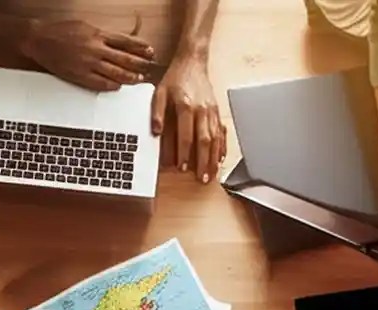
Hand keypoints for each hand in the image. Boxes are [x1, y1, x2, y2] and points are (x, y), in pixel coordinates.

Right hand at [19, 19, 155, 91]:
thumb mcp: (85, 26)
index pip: (126, 42)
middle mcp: (96, 49)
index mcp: (98, 35)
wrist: (40, 39)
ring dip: (129, 77)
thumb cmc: (60, 31)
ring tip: (137, 79)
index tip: (149, 52)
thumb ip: (101, 34)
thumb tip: (117, 41)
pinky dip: (111, 86)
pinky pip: (100, 84)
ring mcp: (88, 64)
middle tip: (148, 68)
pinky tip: (118, 86)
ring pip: (115, 73)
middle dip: (139, 64)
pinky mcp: (79, 76)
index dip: (140, 48)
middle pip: (125, 59)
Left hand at [152, 54, 224, 182]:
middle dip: (203, 162)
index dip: (184, 153)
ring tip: (212, 174)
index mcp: (185, 106)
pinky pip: (221, 132)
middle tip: (202, 179)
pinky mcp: (217, 111)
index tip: (182, 167)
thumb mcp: (159, 93)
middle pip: (204, 140)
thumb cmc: (174, 79)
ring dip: (214, 158)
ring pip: (216, 138)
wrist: (192, 62)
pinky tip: (221, 158)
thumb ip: (156, 112)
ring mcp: (212, 111)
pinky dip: (222, 146)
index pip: (186, 135)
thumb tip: (156, 132)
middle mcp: (201, 110)